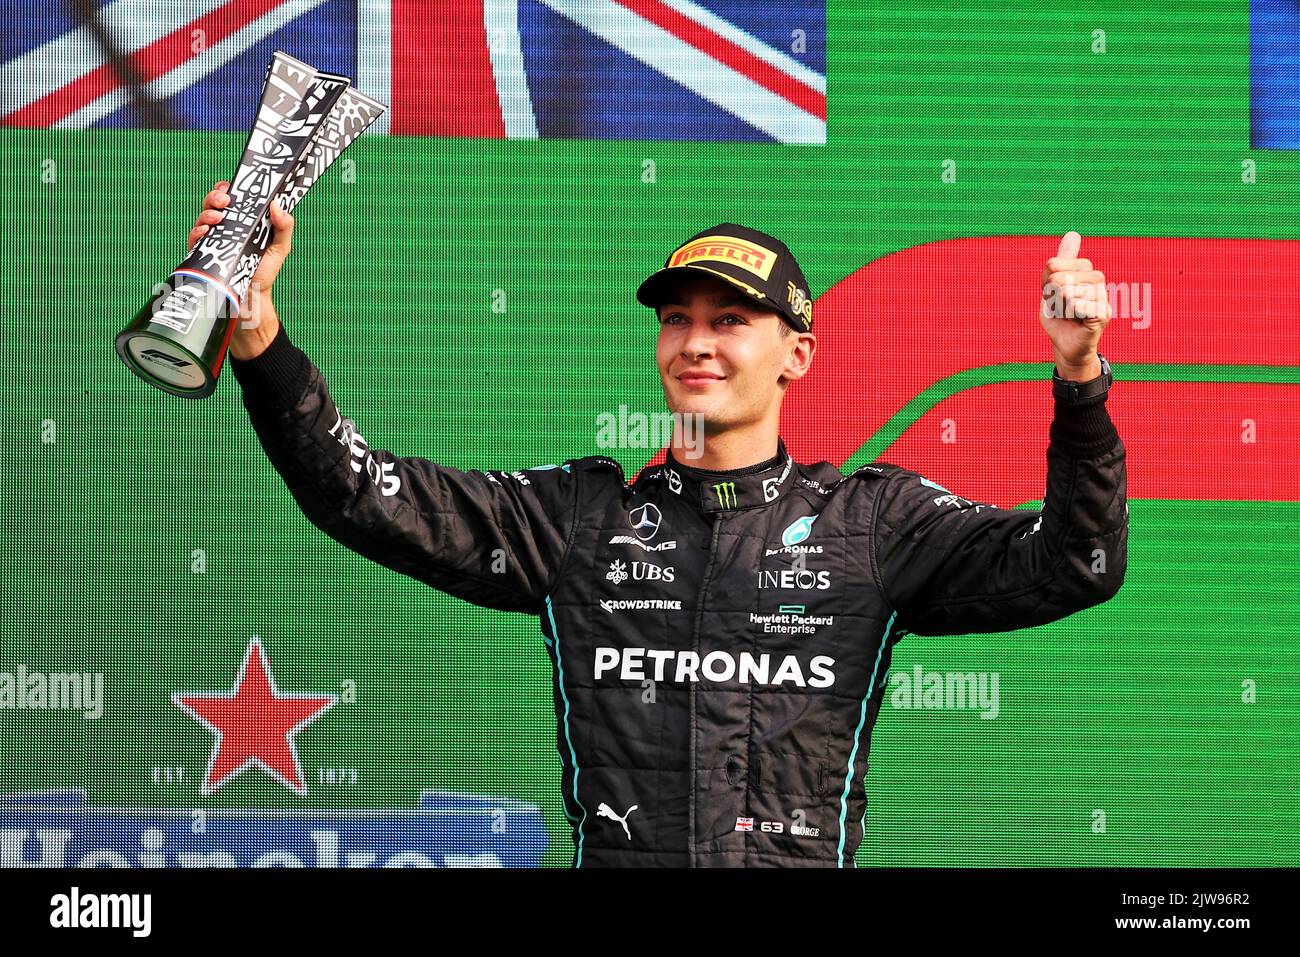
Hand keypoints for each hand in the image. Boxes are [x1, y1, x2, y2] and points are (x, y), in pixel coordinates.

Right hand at [189, 181, 288, 358]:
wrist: (252, 297)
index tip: (233, 186)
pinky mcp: (202, 254)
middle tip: (226, 201)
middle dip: (216, 197)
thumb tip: (277, 205)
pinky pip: (194, 238)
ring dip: (208, 212)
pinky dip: (198, 231)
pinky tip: (206, 231)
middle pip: (214, 203)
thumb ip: (284, 226)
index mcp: (242, 222)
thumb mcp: (280, 248)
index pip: (232, 199)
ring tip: (219, 217)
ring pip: (203, 217)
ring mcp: (212, 240)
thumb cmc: (264, 271)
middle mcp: (225, 228)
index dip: (229, 188)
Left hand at [1040, 231, 1110, 377]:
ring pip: (1070, 291)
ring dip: (1060, 307)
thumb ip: (1060, 262)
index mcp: (1085, 271)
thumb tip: (1073, 233)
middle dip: (1053, 295)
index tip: (1053, 294)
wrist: (1065, 345)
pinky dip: (1070, 312)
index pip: (1056, 265)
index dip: (1047, 282)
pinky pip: (1081, 305)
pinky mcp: (1104, 314)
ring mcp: (1102, 296)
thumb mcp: (1051, 286)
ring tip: (1067, 313)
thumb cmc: (1059, 316)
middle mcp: (1097, 281)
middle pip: (1063, 277)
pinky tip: (1074, 318)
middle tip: (1060, 306)